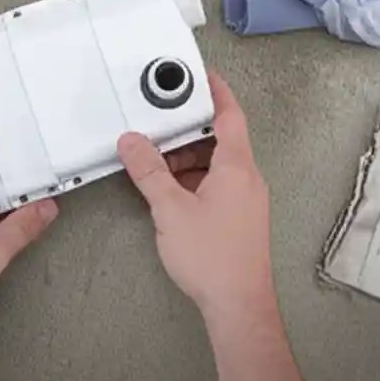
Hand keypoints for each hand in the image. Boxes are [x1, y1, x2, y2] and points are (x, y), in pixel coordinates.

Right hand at [117, 72, 275, 321]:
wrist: (238, 305)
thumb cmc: (213, 259)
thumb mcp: (170, 209)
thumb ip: (148, 172)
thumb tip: (132, 143)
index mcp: (236, 167)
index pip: (230, 115)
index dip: (216, 91)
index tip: (203, 75)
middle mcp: (247, 179)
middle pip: (220, 139)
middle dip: (188, 132)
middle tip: (160, 126)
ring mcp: (246, 200)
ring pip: (217, 164)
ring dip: (189, 160)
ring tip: (158, 165)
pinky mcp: (241, 218)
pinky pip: (219, 184)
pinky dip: (195, 180)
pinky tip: (172, 193)